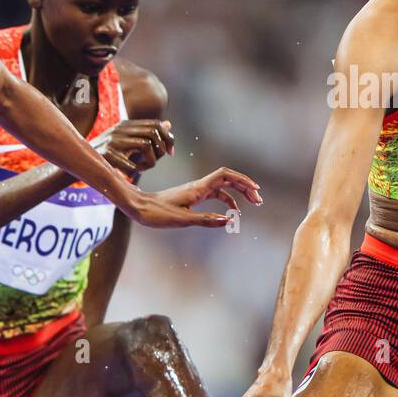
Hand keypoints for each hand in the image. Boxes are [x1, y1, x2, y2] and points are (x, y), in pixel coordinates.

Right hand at [98, 118, 174, 174]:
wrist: (79, 162)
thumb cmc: (106, 155)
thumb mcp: (126, 142)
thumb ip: (146, 134)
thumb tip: (168, 125)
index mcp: (125, 124)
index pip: (155, 125)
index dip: (167, 138)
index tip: (170, 152)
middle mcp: (120, 129)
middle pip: (153, 132)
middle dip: (162, 148)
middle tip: (160, 160)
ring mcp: (113, 140)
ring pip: (146, 145)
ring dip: (150, 161)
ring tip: (142, 168)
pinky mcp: (107, 153)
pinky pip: (132, 163)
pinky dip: (136, 169)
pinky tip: (131, 172)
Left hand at [127, 166, 260, 227]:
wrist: (139, 207)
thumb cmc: (157, 213)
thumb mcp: (182, 219)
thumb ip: (206, 220)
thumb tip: (228, 221)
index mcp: (197, 188)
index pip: (225, 175)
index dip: (242, 180)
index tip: (255, 190)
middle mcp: (198, 186)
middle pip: (227, 179)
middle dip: (244, 186)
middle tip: (258, 200)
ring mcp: (195, 190)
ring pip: (222, 187)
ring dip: (237, 193)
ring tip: (251, 204)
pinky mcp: (192, 196)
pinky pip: (214, 194)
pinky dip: (226, 200)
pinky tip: (231, 212)